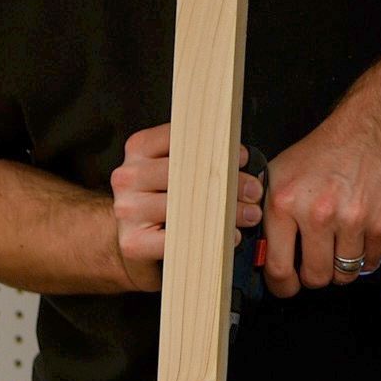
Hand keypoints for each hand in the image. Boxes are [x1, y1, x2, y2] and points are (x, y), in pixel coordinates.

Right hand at [109, 123, 263, 292]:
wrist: (131, 233)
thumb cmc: (160, 197)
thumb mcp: (173, 166)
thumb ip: (198, 157)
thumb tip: (242, 161)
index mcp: (138, 148)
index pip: (180, 139)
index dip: (216, 148)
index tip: (241, 158)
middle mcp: (127, 176)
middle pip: (185, 174)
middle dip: (227, 182)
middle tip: (254, 191)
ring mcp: (126, 210)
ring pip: (185, 207)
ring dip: (225, 212)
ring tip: (249, 215)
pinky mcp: (132, 241)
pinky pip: (178, 240)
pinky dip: (209, 238)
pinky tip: (228, 236)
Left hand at [262, 117, 380, 296]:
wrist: (370, 130)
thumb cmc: (324, 153)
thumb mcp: (279, 175)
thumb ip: (267, 215)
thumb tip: (260, 252)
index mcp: (285, 204)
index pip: (278, 268)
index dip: (282, 286)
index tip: (286, 287)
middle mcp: (318, 213)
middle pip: (315, 276)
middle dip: (313, 276)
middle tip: (315, 264)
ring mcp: (353, 219)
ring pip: (344, 274)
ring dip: (340, 268)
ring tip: (337, 249)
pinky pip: (371, 262)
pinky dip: (364, 258)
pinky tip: (357, 241)